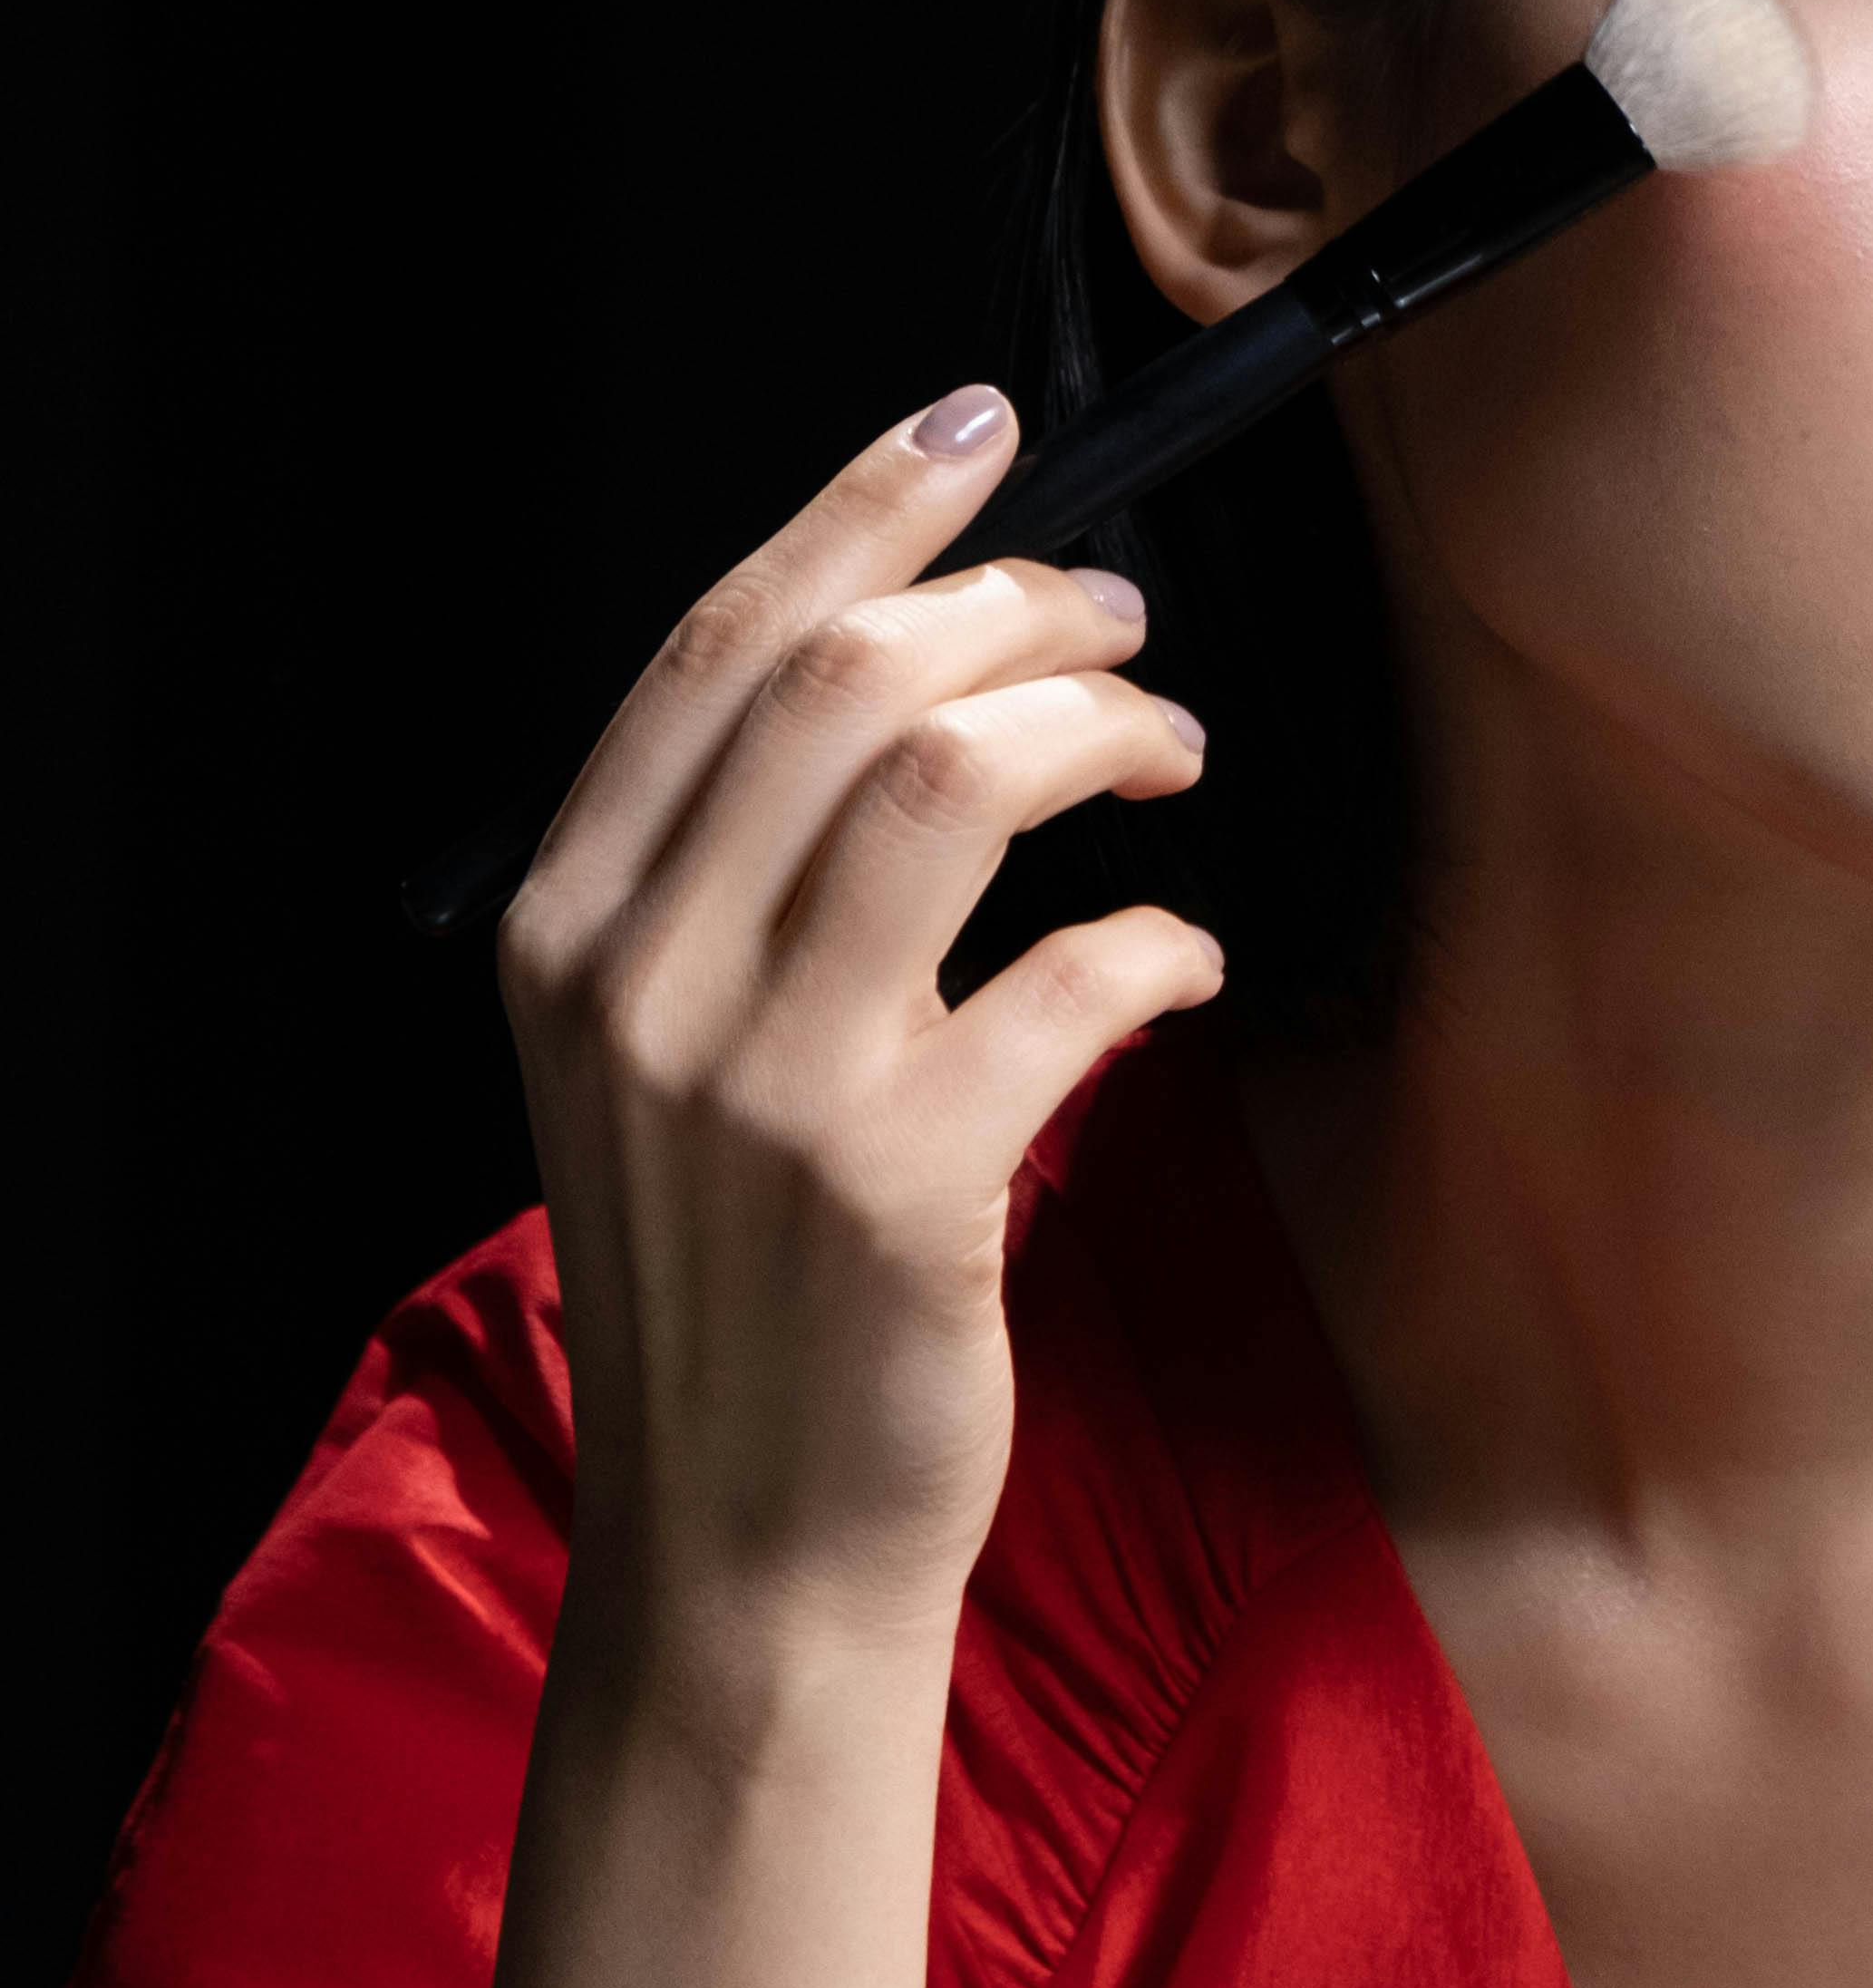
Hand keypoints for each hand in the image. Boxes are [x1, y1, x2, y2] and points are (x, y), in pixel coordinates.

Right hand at [497, 388, 1221, 1643]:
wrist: (743, 1555)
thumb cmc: (741, 1293)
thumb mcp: (662, 1066)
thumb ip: (732, 884)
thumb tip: (900, 672)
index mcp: (569, 931)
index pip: (718, 647)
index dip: (861, 510)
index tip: (978, 432)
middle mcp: (640, 984)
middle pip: (848, 676)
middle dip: (1018, 607)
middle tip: (1124, 628)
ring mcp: (764, 1083)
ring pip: (959, 778)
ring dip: (1103, 728)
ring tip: (1171, 751)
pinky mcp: (901, 1182)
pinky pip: (1078, 973)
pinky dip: (1164, 940)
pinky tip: (1187, 957)